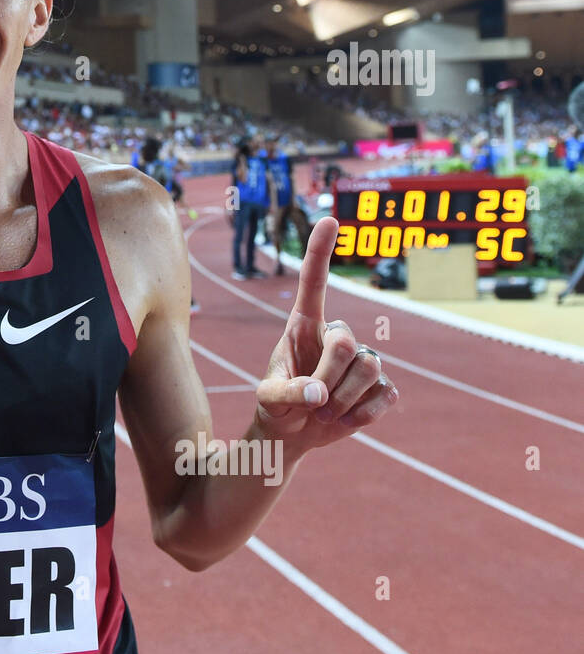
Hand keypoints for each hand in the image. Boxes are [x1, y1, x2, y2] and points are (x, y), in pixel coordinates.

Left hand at [253, 217, 399, 454]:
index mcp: (303, 326)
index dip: (320, 251)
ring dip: (342, 400)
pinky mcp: (382, 387)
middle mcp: (335, 336)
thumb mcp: (269, 400)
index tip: (328, 219)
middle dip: (327, 377)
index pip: (313, 283)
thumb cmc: (276, 406)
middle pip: (345, 344)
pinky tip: (345, 418)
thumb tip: (319, 393)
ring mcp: (363, 360)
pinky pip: (385, 398)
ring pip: (369, 370)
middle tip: (312, 399)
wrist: (293, 434)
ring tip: (325, 409)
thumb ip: (287, 394)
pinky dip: (361, 416)